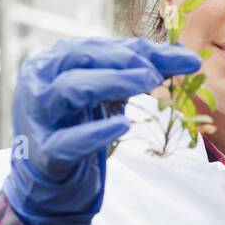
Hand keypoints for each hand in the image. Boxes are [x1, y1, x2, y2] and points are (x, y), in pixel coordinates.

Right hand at [3, 36, 201, 224]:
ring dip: (112, 82)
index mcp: (53, 62)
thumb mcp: (108, 95)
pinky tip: (123, 126)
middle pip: (79, 58)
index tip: (181, 59)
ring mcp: (38, 118)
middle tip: (158, 72)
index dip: (138, 49)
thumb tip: (186, 57)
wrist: (49, 177)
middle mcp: (39, 83)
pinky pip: (68, 141)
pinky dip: (96, 133)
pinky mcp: (44, 153)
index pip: (96, 46)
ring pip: (70, 89)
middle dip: (123, 61)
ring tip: (148, 83)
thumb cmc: (79, 125)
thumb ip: (141, 72)